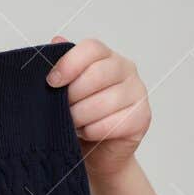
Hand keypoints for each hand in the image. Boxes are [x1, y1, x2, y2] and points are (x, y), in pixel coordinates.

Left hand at [45, 35, 149, 178]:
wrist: (96, 152)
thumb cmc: (79, 117)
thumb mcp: (64, 91)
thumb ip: (61, 67)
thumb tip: (56, 41)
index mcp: (106, 57)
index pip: (92, 49)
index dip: (69, 64)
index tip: (51, 81)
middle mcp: (126, 69)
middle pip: (97, 74)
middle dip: (73, 95)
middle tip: (62, 108)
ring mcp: (137, 92)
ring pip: (104, 101)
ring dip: (80, 116)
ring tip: (72, 123)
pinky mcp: (142, 117)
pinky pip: (113, 123)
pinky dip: (93, 131)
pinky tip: (87, 132)